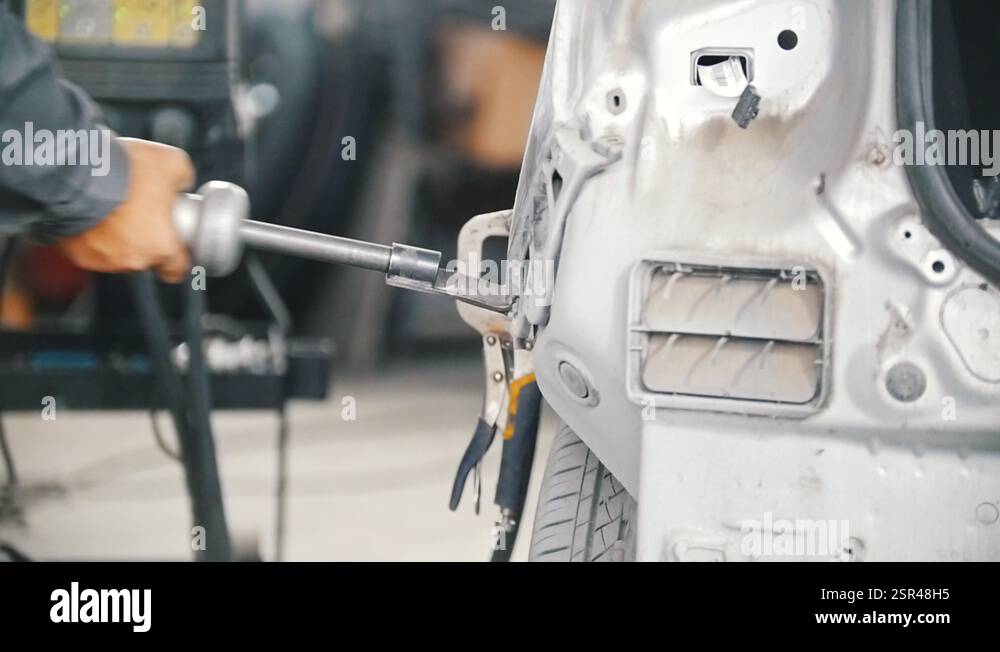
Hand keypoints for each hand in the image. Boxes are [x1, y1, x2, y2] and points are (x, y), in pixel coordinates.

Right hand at [58, 138, 193, 282]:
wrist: (77, 171)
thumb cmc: (127, 170)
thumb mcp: (173, 163)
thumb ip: (183, 180)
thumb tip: (182, 185)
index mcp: (161, 247)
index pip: (175, 269)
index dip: (176, 257)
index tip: (174, 245)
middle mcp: (133, 260)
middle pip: (144, 258)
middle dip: (145, 240)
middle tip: (139, 214)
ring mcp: (102, 259)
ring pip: (116, 254)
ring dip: (117, 239)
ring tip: (114, 212)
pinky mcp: (75, 253)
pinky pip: (88, 248)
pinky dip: (91, 236)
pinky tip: (93, 216)